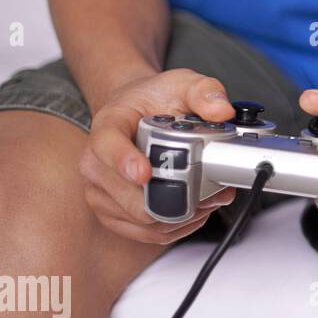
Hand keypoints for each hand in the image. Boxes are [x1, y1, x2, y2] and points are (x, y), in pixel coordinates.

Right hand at [81, 69, 237, 243]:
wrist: (137, 112)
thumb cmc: (155, 100)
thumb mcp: (183, 83)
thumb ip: (205, 91)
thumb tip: (222, 111)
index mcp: (107, 126)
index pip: (106, 146)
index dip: (124, 162)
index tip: (145, 172)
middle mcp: (96, 163)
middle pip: (130, 197)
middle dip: (174, 199)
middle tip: (209, 191)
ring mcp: (101, 191)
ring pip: (141, 221)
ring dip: (180, 216)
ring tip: (208, 199)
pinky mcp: (113, 213)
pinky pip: (145, 234)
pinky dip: (175, 227)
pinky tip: (195, 212)